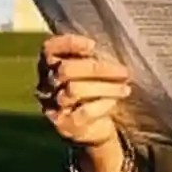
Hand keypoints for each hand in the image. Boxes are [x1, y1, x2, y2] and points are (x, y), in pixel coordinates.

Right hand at [35, 34, 131, 149]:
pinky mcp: (64, 125)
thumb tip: (109, 44)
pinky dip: (102, 105)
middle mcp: (46, 85)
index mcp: (50, 65)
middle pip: (65, 70)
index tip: (93, 45)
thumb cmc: (97, 88)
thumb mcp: (94, 70)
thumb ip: (94, 56)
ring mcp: (53, 107)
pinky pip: (83, 112)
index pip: (49, 49)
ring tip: (125, 89)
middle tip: (124, 72)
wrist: (98, 127)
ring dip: (105, 87)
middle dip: (97, 69)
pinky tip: (114, 102)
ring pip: (74, 90)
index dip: (69, 44)